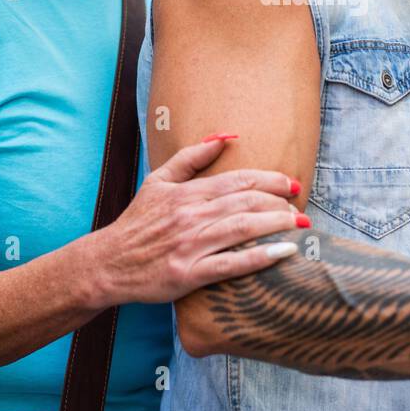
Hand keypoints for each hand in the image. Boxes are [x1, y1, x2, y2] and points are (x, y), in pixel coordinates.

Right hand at [91, 135, 304, 305]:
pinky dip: (261, 257)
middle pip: (246, 202)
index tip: (293, 184)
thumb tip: (226, 137)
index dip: (271, 179)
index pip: (238, 180)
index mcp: (188, 193)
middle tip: (301, 208)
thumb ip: (191, 157)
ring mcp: (190, 245)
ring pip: (243, 229)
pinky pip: (231, 264)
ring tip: (301, 225)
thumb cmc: (137, 222)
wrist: (107, 263)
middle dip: (280, 203)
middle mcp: (191, 216)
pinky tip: (284, 252)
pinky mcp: (188, 274)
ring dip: (278, 225)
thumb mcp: (158, 181)